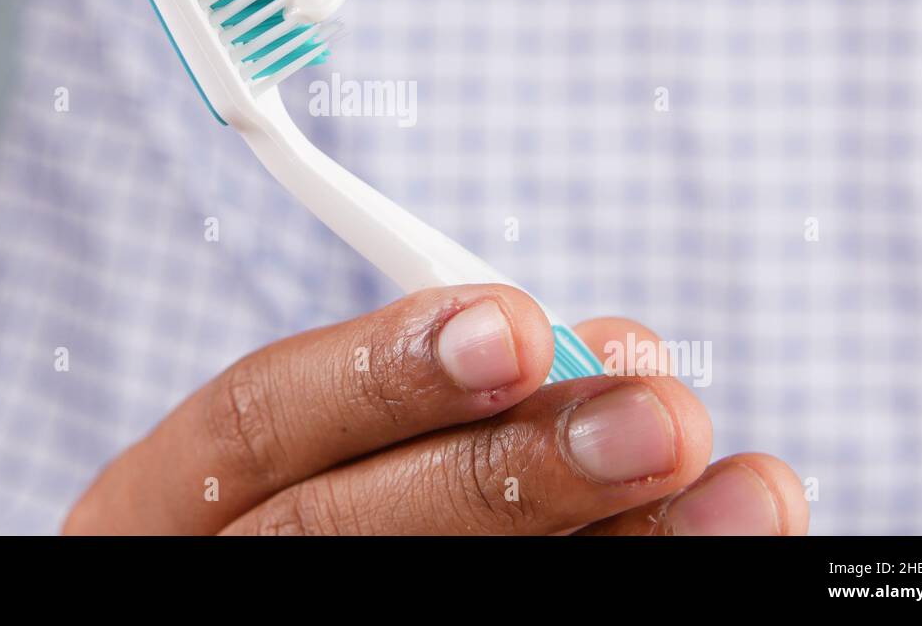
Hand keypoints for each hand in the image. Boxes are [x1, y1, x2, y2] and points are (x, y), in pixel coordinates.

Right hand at [63, 285, 808, 534]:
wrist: (350, 561)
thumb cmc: (348, 480)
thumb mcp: (343, 429)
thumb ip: (434, 389)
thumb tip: (596, 354)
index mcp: (180, 496)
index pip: (252, 421)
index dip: (379, 369)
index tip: (517, 325)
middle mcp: (223, 571)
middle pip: (336, 531)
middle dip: (506, 471)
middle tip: (660, 417)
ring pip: (435, 597)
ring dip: (610, 540)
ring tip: (741, 493)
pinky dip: (623, 588)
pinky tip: (711, 550)